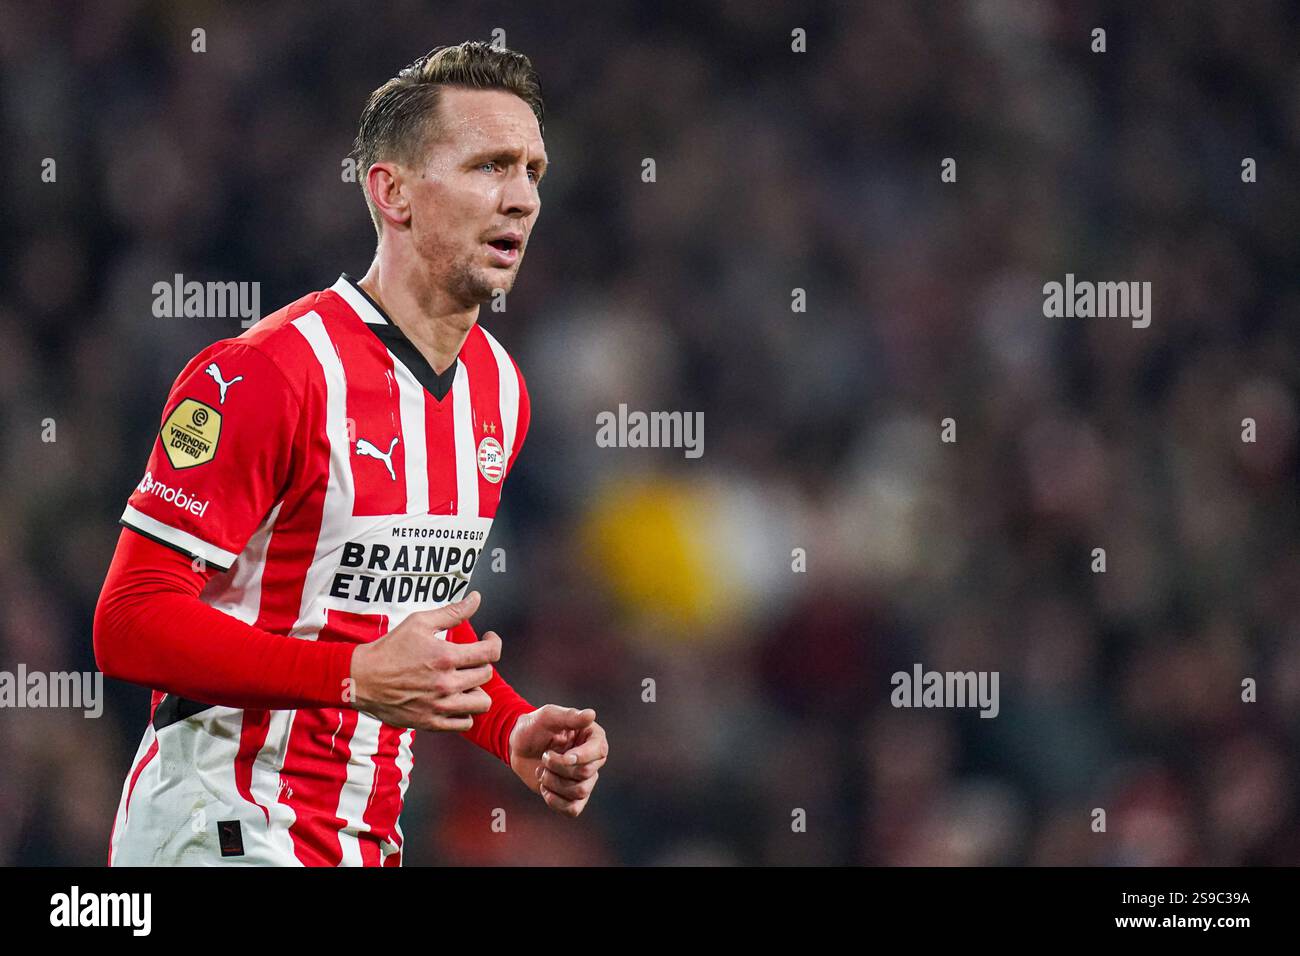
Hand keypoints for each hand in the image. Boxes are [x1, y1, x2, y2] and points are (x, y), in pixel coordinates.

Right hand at [348, 591, 502, 731]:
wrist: (362, 678)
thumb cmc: (390, 648)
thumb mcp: (419, 622)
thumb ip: (452, 612)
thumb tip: (476, 599)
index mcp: (446, 656)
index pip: (490, 652)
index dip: (494, 642)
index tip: (488, 638)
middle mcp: (446, 683)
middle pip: (487, 675)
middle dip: (482, 663)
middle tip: (471, 659)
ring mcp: (440, 706)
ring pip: (482, 703)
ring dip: (478, 689)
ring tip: (467, 682)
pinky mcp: (431, 722)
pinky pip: (465, 723)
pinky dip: (465, 712)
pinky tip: (456, 700)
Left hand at [508, 705, 607, 816]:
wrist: (518, 746)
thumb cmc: (534, 727)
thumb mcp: (548, 716)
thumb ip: (569, 716)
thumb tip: (591, 714)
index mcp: (593, 738)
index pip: (599, 752)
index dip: (582, 757)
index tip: (565, 755)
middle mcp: (593, 760)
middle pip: (585, 774)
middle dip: (558, 767)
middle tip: (544, 756)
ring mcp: (584, 779)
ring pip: (579, 792)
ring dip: (553, 782)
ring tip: (542, 770)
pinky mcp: (572, 796)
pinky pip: (573, 809)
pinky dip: (555, 802)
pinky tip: (544, 788)